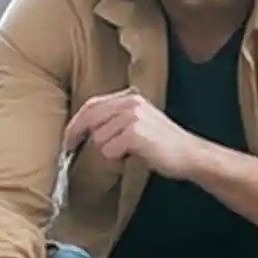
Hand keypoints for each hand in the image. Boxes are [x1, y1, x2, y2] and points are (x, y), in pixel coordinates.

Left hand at [63, 88, 205, 179]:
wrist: (190, 154)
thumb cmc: (162, 144)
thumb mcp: (138, 122)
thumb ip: (115, 118)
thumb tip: (84, 128)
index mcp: (130, 97)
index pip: (92, 105)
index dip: (76, 122)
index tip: (67, 136)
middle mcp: (130, 103)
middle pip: (90, 118)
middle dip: (76, 135)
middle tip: (69, 148)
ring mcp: (132, 117)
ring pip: (99, 139)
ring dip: (108, 152)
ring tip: (128, 154)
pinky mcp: (135, 134)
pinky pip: (109, 151)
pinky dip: (117, 160)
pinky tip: (132, 158)